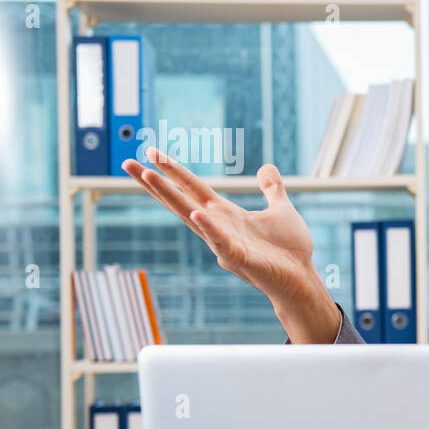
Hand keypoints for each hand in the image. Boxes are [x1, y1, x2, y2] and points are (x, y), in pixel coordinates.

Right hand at [121, 148, 339, 342]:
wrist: (301, 277)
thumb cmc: (289, 249)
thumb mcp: (281, 210)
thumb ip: (272, 190)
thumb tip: (267, 168)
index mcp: (226, 213)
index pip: (192, 186)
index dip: (172, 169)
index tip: (150, 151)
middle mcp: (218, 226)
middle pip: (180, 199)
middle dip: (154, 182)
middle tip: (127, 163)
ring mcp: (224, 242)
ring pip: (191, 217)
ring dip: (170, 197)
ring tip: (149, 176)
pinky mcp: (238, 258)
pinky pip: (220, 241)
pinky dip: (209, 228)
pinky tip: (197, 213)